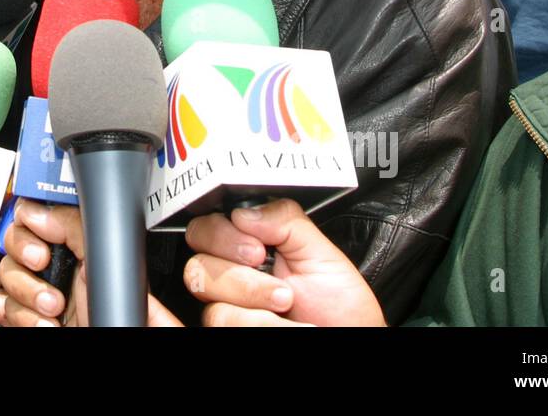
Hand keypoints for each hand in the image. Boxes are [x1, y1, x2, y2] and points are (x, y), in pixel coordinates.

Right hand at [0, 199, 180, 326]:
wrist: (106, 344)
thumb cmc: (115, 316)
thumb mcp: (103, 260)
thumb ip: (76, 226)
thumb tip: (40, 214)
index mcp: (73, 241)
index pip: (38, 212)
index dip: (31, 216)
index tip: (40, 231)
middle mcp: (53, 262)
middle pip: (14, 238)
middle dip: (24, 252)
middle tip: (42, 264)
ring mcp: (35, 289)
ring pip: (7, 272)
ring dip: (27, 293)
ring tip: (54, 310)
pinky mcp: (24, 314)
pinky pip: (2, 304)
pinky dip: (20, 316)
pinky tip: (42, 323)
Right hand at [184, 199, 386, 326]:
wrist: (351, 336)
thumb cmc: (339, 307)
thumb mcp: (320, 253)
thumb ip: (285, 220)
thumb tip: (243, 211)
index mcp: (249, 248)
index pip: (205, 228)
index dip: (223, 233)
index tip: (259, 247)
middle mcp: (232, 276)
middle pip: (197, 261)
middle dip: (238, 270)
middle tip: (276, 280)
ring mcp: (229, 306)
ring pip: (207, 293)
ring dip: (252, 296)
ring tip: (286, 303)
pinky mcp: (229, 328)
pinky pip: (220, 318)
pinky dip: (258, 321)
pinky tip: (281, 323)